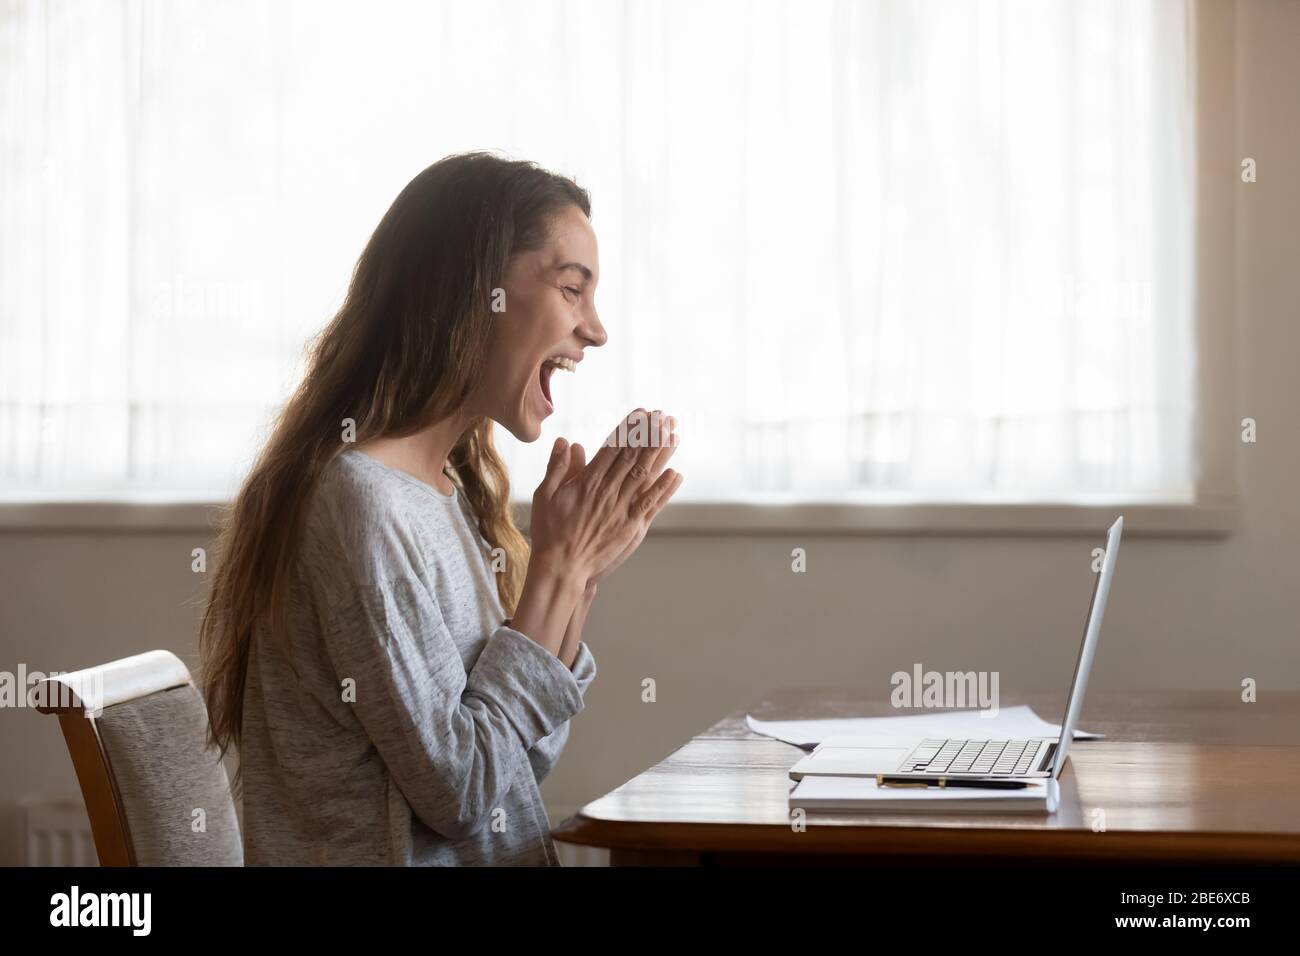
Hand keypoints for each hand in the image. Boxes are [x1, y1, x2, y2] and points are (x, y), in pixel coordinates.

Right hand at [529, 408, 682, 585]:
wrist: (562, 569)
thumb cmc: (550, 532)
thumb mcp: (544, 496)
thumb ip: (557, 468)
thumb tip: (566, 442)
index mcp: (587, 482)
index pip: (612, 448)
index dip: (629, 429)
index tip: (641, 414)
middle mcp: (608, 492)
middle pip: (633, 457)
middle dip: (650, 435)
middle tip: (664, 417)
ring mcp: (622, 510)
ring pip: (645, 476)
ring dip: (661, 455)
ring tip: (673, 435)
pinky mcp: (632, 528)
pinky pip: (652, 504)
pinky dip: (665, 489)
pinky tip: (676, 474)